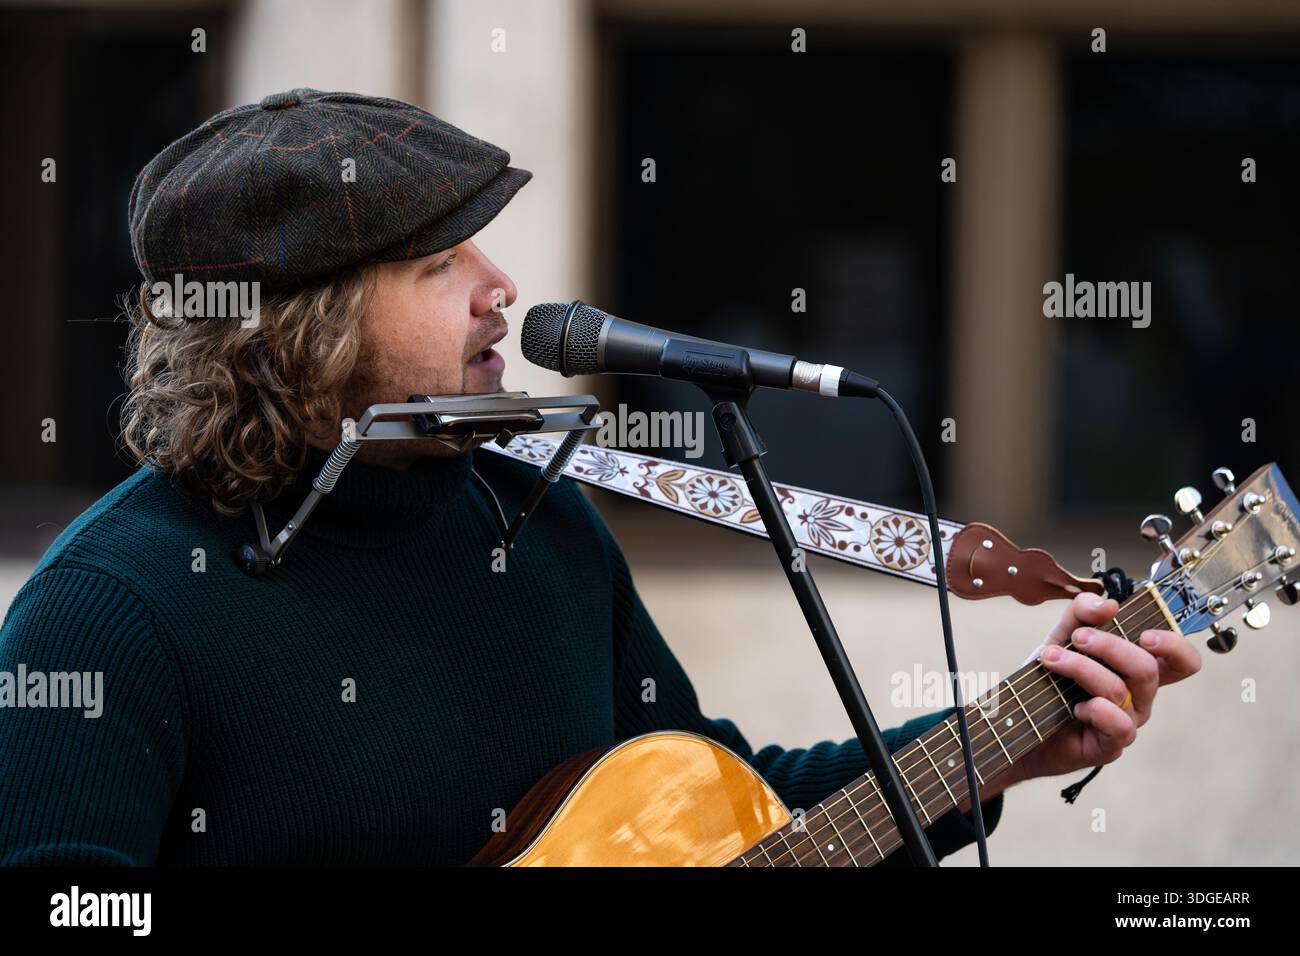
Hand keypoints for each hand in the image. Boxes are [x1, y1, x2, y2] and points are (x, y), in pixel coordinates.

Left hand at [995, 591, 1201, 788]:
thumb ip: (1082, 614)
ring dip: (1083, 668)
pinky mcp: (1109, 745)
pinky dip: (1095, 710)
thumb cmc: (1049, 679)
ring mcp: (1126, 721)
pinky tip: (1074, 706)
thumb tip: (1107, 605)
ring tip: (1052, 659)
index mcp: (1136, 669)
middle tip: (1077, 637)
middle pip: (1147, 669)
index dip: (1175, 647)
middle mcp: (1138, 696)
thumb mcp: (1061, 637)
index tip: (1145, 634)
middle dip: (1110, 646)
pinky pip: (1117, 725)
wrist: (1016, 719)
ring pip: (1121, 690)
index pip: (1180, 661)